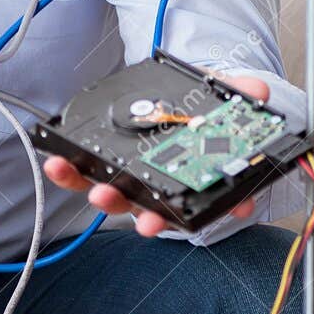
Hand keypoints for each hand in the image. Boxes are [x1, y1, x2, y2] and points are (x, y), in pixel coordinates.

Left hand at [43, 74, 269, 237]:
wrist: (175, 98)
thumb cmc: (201, 111)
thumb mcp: (222, 100)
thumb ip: (239, 96)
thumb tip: (256, 92)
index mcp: (190, 179)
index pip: (190, 207)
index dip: (182, 217)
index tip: (170, 220)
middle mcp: (160, 189)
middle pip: (149, 209)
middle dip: (144, 216)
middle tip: (141, 218)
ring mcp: (131, 180)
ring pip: (117, 197)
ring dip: (103, 196)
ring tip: (95, 190)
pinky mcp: (104, 165)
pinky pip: (84, 172)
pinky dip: (70, 170)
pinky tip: (56, 159)